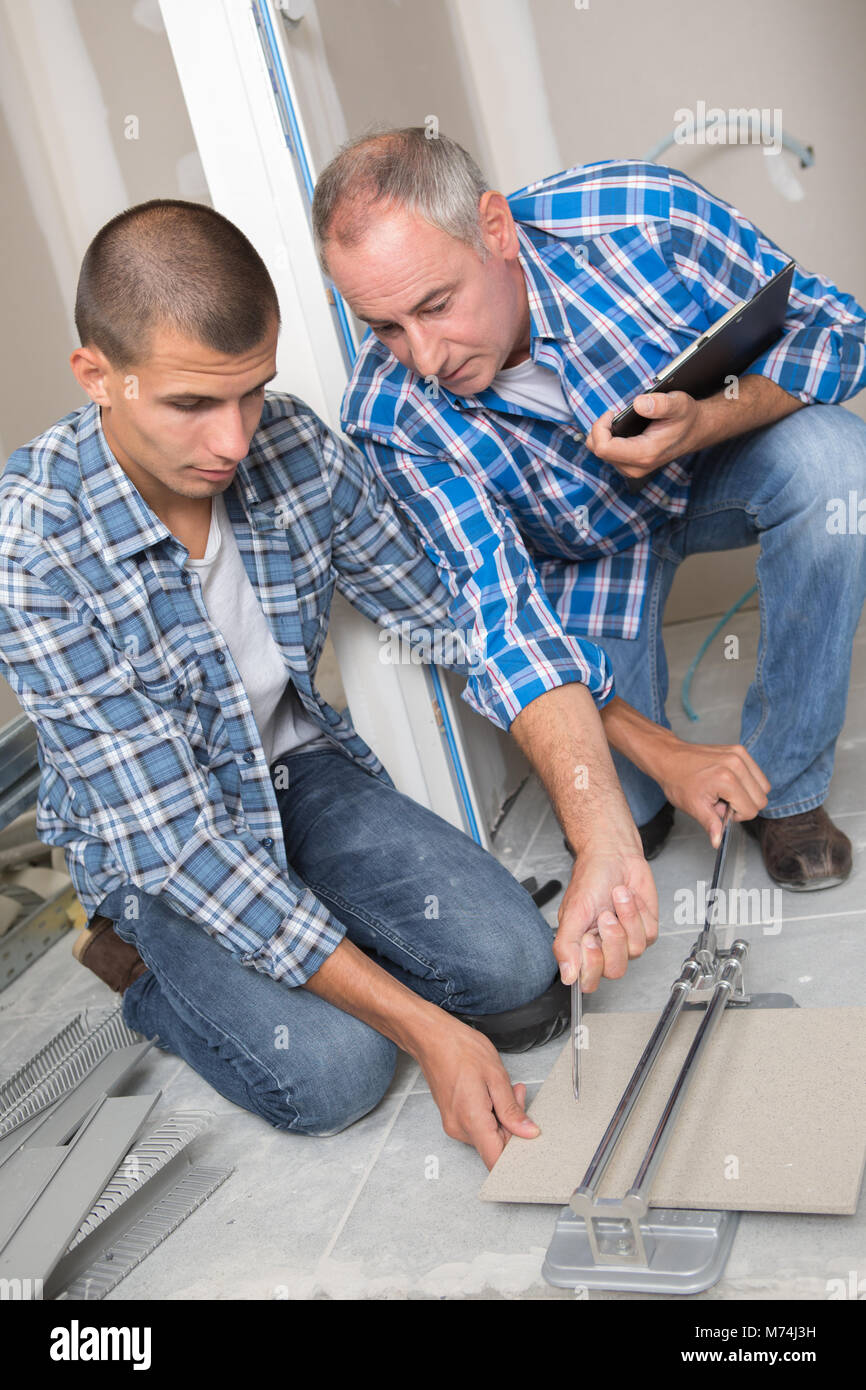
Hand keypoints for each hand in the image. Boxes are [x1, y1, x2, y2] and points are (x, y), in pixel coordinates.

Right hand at [414, 1016, 540, 1168]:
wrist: (432, 1038)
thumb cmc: (460, 1049)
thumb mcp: (495, 1075)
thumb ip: (512, 1109)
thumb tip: (528, 1132)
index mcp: (471, 1120)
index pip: (496, 1161)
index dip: (516, 1155)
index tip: (529, 1139)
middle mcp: (459, 1129)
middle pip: (495, 1146)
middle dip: (512, 1124)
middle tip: (516, 1094)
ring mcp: (453, 1125)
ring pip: (487, 1135)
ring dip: (501, 1116)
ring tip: (501, 1088)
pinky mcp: (452, 1119)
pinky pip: (477, 1127)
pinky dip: (489, 1114)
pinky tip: (490, 1093)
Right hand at [555, 835, 658, 992]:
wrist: (614, 856)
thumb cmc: (591, 879)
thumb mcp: (572, 912)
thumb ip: (566, 946)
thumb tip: (567, 976)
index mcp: (583, 948)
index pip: (589, 980)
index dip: (592, 964)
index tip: (589, 939)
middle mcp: (605, 948)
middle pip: (615, 969)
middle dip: (613, 939)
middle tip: (605, 916)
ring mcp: (627, 940)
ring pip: (634, 950)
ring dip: (626, 918)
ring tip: (615, 897)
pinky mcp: (646, 929)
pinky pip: (648, 934)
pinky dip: (637, 912)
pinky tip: (628, 898)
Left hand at [586, 392, 703, 478]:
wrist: (695, 431)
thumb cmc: (686, 417)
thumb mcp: (679, 403)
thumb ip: (661, 403)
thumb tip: (639, 404)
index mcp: (644, 454)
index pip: (603, 448)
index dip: (600, 427)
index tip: (612, 412)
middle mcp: (635, 467)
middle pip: (598, 450)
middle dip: (601, 429)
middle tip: (615, 414)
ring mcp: (631, 469)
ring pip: (600, 452)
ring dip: (604, 434)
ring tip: (619, 420)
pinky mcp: (629, 466)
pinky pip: (607, 453)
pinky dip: (609, 438)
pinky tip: (621, 429)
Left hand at [653, 736, 769, 847]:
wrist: (669, 758)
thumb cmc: (678, 781)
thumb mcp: (694, 807)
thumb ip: (711, 825)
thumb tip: (719, 841)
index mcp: (726, 780)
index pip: (751, 810)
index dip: (736, 815)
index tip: (720, 809)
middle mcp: (737, 764)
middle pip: (761, 799)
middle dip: (743, 805)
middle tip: (721, 800)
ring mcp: (739, 754)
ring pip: (763, 786)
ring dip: (747, 793)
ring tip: (724, 791)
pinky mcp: (740, 750)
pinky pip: (757, 774)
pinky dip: (747, 781)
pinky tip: (728, 781)